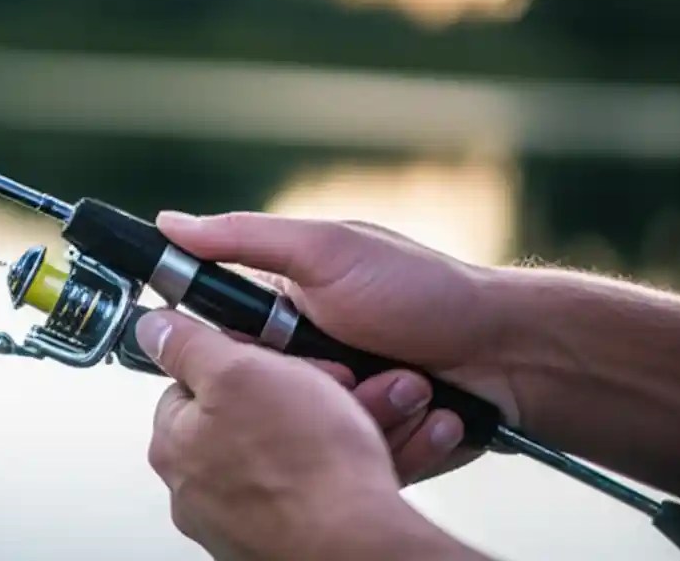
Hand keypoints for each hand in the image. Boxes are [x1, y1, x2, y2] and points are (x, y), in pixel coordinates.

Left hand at [137, 309, 483, 560]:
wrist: (360, 547)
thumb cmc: (305, 468)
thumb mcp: (241, 372)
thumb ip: (190, 346)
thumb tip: (154, 328)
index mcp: (177, 444)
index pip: (195, 381)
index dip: (244, 357)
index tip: (278, 356)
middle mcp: (201, 488)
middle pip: (249, 412)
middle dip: (301, 390)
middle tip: (335, 386)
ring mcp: (244, 517)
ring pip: (292, 447)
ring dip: (335, 424)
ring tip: (369, 417)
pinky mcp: (287, 535)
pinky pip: (318, 483)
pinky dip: (348, 465)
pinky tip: (372, 457)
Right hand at [156, 210, 521, 482]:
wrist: (508, 352)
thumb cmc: (423, 291)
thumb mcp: (326, 251)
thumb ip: (245, 240)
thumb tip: (170, 223)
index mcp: (281, 308)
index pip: (224, 342)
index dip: (238, 356)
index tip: (276, 351)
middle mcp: (305, 357)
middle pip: (263, 397)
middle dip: (313, 388)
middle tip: (353, 366)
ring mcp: (339, 402)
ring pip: (308, 434)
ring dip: (359, 412)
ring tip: (404, 385)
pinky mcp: (367, 439)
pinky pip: (352, 457)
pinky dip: (390, 440)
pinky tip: (421, 411)